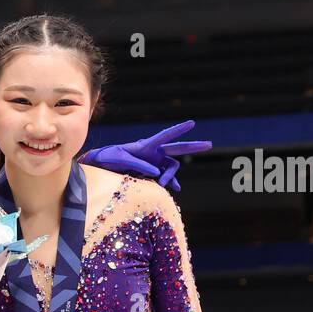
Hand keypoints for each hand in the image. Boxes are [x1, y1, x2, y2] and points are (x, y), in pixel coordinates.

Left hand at [80, 120, 211, 192]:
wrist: (103, 165)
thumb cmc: (110, 158)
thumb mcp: (122, 160)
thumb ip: (140, 165)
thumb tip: (157, 173)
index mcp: (146, 145)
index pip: (165, 135)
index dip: (178, 129)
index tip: (192, 123)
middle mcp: (154, 152)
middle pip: (177, 148)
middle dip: (193, 146)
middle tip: (209, 144)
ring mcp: (155, 162)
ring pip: (171, 167)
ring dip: (170, 176)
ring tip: (162, 185)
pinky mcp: (152, 171)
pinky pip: (166, 177)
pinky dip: (171, 182)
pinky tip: (176, 188)